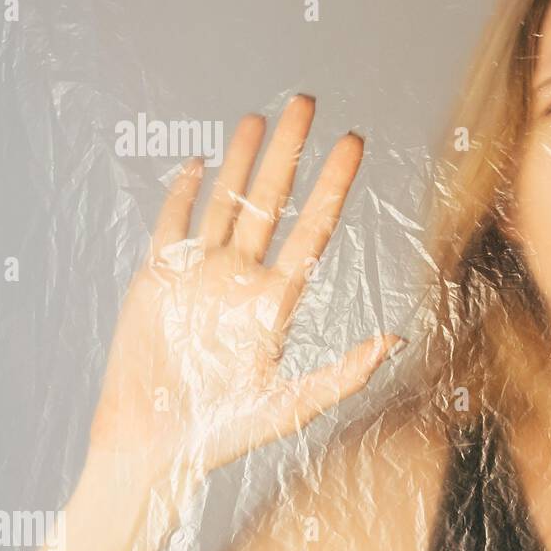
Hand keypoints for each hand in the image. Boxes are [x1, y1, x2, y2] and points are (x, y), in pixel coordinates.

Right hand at [88, 95, 400, 476]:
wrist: (153, 448)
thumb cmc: (224, 435)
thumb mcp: (292, 407)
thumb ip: (344, 375)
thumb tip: (397, 341)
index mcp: (276, 301)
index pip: (313, 229)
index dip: (333, 186)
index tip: (353, 143)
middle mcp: (240, 279)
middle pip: (271, 201)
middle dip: (289, 153)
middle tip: (308, 103)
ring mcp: (197, 275)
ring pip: (224, 203)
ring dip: (239, 160)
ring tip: (259, 118)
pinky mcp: (154, 280)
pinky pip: (170, 226)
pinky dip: (182, 195)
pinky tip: (197, 163)